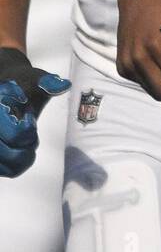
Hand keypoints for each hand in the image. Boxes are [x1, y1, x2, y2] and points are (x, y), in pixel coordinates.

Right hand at [0, 48, 70, 177]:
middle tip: (28, 132)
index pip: (18, 135)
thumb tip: (63, 85)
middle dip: (26, 145)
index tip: (29, 117)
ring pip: (8, 166)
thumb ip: (48, 82)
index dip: (28, 131)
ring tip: (24, 140)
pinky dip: (18, 165)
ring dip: (23, 156)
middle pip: (10, 154)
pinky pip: (6, 171)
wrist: (7, 93)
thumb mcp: (36, 80)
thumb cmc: (23, 87)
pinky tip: (20, 149)